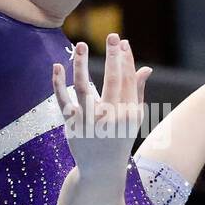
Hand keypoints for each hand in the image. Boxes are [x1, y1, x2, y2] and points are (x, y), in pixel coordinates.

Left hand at [52, 33, 150, 183]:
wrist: (101, 169)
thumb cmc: (119, 139)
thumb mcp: (133, 119)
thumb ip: (138, 92)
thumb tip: (146, 68)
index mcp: (128, 113)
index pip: (128, 80)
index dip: (126, 60)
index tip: (122, 42)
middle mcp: (110, 116)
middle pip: (112, 80)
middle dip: (114, 56)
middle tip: (112, 35)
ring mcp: (89, 120)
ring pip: (83, 86)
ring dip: (82, 63)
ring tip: (82, 45)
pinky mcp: (71, 123)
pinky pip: (63, 99)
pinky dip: (58, 83)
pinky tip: (57, 65)